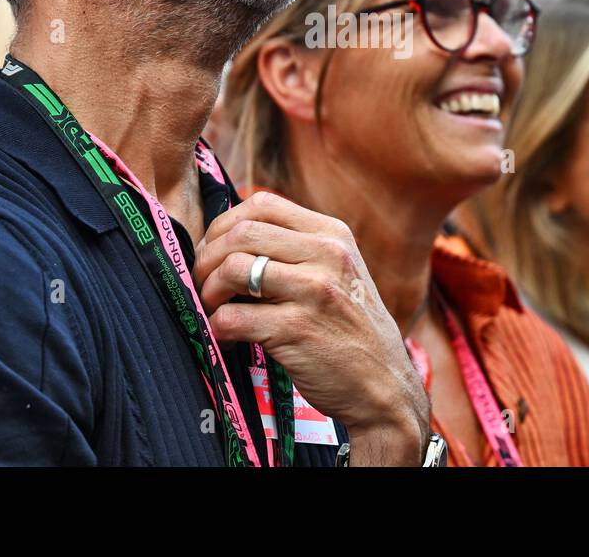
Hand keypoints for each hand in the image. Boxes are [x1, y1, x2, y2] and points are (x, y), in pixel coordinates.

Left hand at [195, 190, 428, 464]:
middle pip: (242, 233)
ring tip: (214, 309)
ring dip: (209, 291)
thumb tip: (229, 238)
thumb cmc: (351, 330)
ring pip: (233, 269)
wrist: (385, 385)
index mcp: (333, 234)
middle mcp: (327, 255)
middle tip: (203, 283)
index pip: (262, 204)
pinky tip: (227, 338)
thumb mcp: (339, 273)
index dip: (225, 224)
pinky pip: (234, 317)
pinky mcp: (298, 330)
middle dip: (208, 258)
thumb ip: (298, 250)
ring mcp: (314, 291)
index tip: (214, 251)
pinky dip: (218, 328)